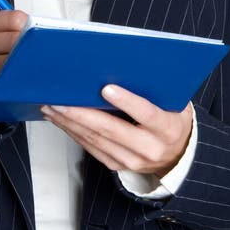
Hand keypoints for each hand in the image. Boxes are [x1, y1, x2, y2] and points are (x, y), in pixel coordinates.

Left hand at [41, 84, 192, 177]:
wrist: (177, 154)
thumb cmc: (171, 118)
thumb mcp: (175, 102)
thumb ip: (155, 88)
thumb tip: (124, 64)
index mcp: (168, 128)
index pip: (148, 114)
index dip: (127, 102)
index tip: (106, 88)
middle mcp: (150, 148)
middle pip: (111, 130)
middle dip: (82, 113)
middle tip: (59, 99)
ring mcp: (132, 160)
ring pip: (96, 140)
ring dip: (70, 123)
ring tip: (51, 106)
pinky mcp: (117, 165)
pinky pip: (91, 148)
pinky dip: (73, 132)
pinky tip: (60, 120)